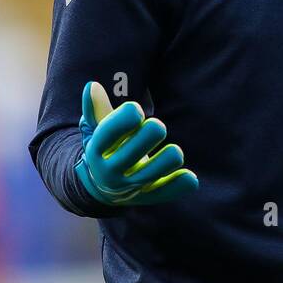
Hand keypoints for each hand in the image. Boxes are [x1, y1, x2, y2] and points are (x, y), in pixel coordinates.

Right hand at [74, 81, 196, 205]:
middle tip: (156, 126)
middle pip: (131, 154)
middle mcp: (110, 172)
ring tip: (174, 150)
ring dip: (168, 159)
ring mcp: (129, 186)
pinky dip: (178, 185)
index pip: (106, 135)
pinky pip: (164, 193)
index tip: (136, 109)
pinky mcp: (147, 196)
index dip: (123, 119)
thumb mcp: (96, 130)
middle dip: (150, 134)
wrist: (102, 187)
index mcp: (96, 151)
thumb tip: (92, 86)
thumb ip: (97, 109)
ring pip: (151, 175)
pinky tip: (189, 176)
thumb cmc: (105, 148)